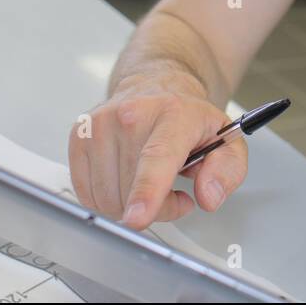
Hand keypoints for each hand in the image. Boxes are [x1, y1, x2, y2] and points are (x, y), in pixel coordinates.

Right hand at [67, 69, 246, 229]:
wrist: (155, 86)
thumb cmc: (187, 117)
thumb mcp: (227, 140)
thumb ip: (227, 171)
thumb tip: (208, 197)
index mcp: (173, 114)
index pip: (156, 157)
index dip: (147, 192)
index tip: (137, 218)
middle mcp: (130, 115)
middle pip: (132, 190)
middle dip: (157, 207)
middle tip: (174, 190)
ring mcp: (99, 125)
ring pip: (108, 198)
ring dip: (131, 205)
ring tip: (151, 182)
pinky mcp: (78, 137)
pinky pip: (88, 194)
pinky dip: (109, 199)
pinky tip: (127, 179)